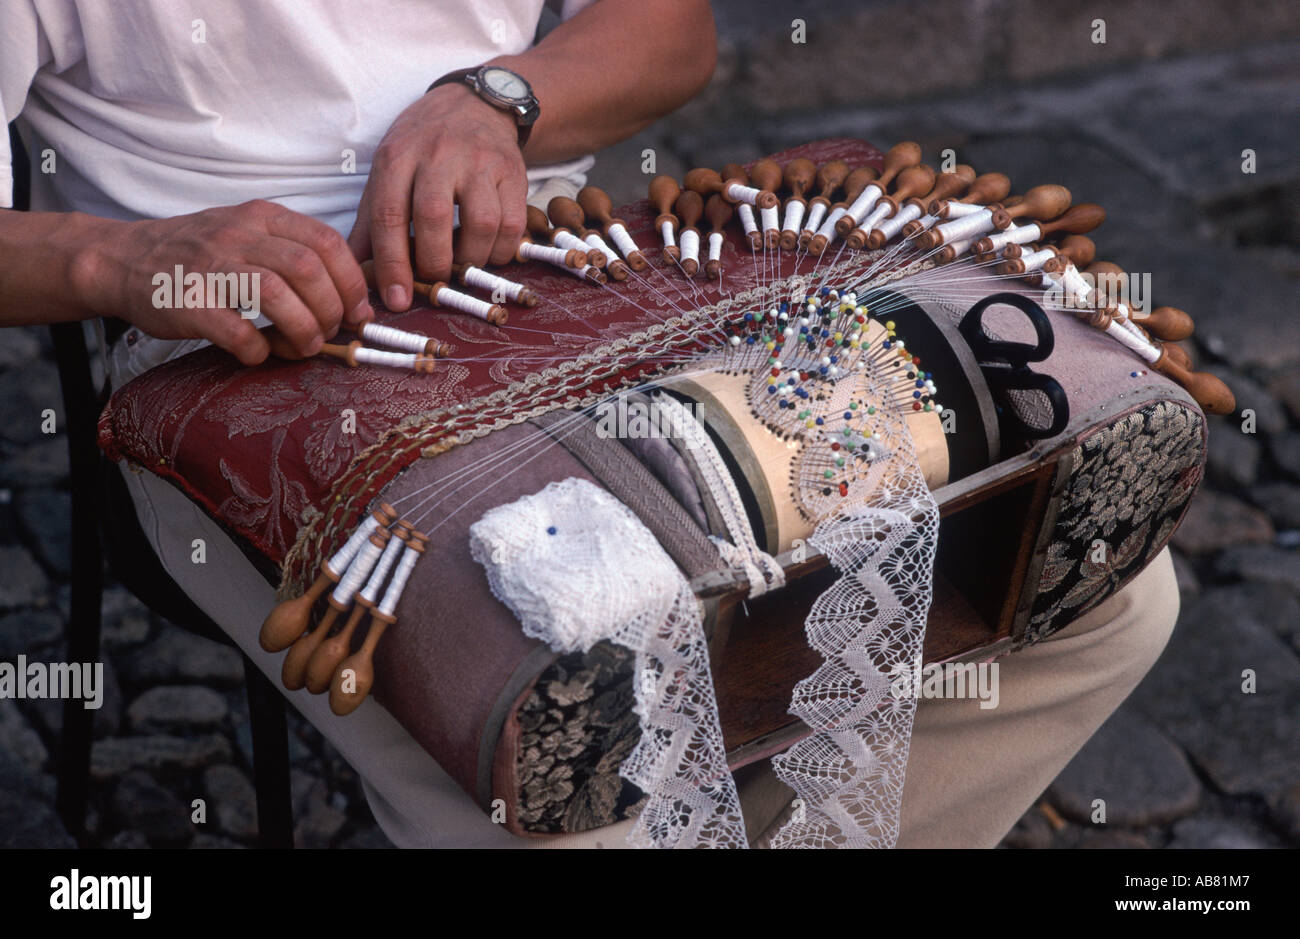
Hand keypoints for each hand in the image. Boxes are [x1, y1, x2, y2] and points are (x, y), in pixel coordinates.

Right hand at [82, 200, 371, 365]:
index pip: (326, 241)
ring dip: (303, 330)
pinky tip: (259, 353)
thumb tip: (352, 299)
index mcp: (261, 216)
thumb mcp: (247, 233)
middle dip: (331, 309)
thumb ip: (294, 253)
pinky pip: (237, 331)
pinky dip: (259, 350)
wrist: (122, 260)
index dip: (351, 282)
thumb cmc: (199, 255)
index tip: (357, 311)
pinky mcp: (186, 303)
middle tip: (331, 333)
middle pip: (308, 269)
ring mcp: (209, 266)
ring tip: (304, 346)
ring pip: (277, 295)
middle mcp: (237, 234)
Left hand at [347, 82, 528, 310]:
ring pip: (481, 223)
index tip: (396, 301)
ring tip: (463, 264)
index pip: (389, 215)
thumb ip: (371, 221)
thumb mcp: (389, 171)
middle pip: (433, 218)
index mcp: (398, 156)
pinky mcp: (513, 171)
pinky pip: (512, 223)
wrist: (474, 105)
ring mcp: (480, 161)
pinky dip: (502, 251)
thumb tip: (353, 270)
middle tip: (434, 280)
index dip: (392, 264)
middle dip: (434, 263)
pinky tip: (489, 252)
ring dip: (472, 259)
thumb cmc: (424, 147)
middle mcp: (438, 154)